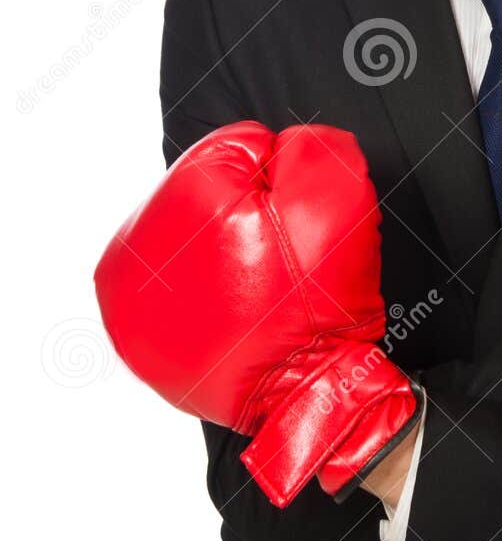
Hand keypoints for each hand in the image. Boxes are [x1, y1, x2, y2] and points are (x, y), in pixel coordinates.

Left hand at [95, 121, 421, 507]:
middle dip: (244, 216)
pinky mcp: (136, 341)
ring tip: (257, 291)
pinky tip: (236, 314)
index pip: (233, 153)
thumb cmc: (316, 305)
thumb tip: (281, 148)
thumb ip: (308, 147)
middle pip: (202, 197)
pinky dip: (207, 296)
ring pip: (189, 243)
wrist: (308, 392)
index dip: (280, 183)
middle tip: (278, 262)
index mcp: (173, 203)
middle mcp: (132, 251)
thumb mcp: (336, 196)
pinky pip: (179, 292)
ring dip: (222, 254)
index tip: (293, 225)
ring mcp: (126, 303)